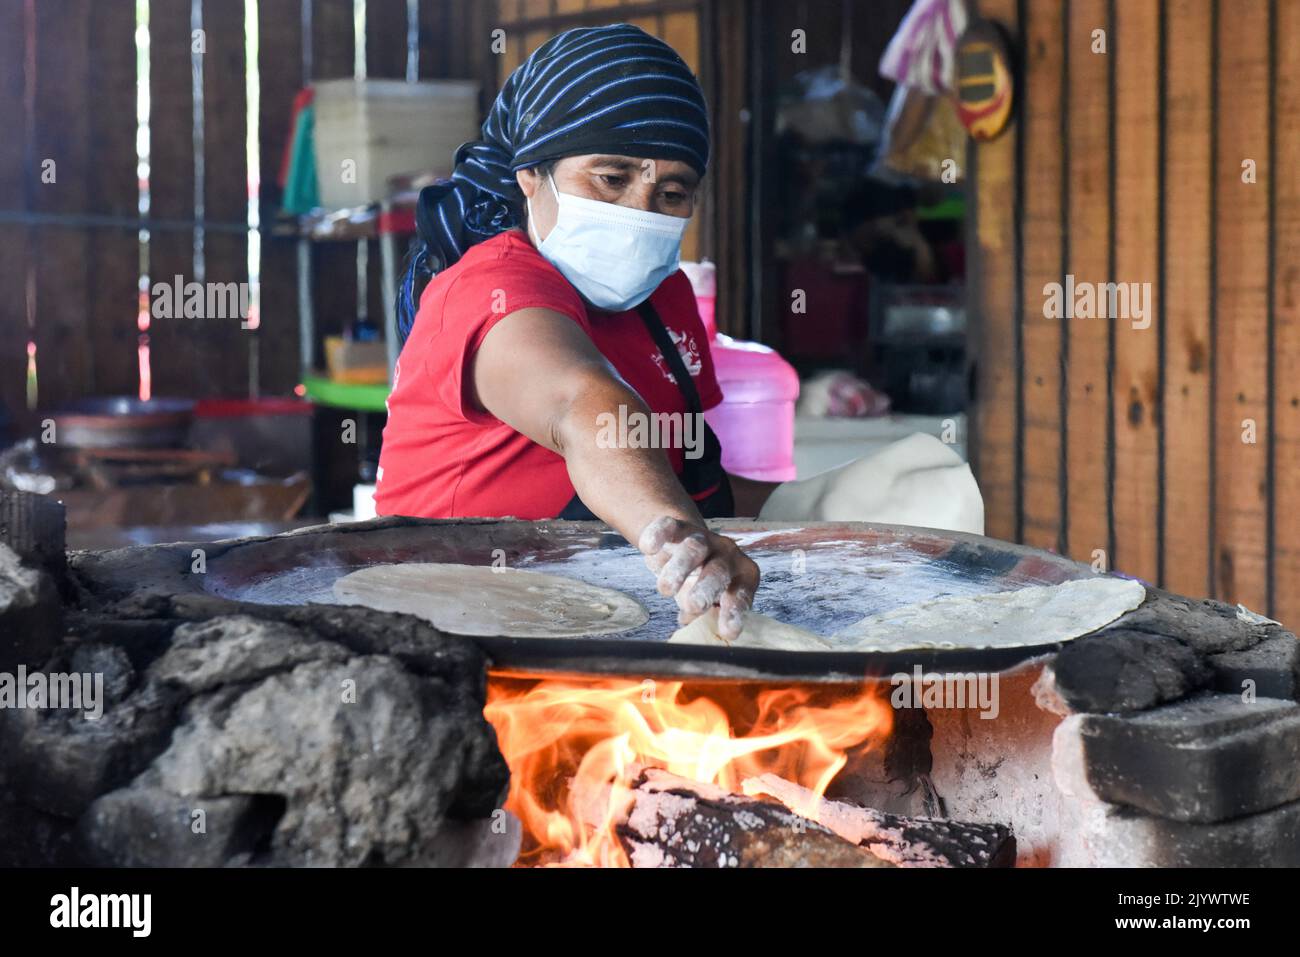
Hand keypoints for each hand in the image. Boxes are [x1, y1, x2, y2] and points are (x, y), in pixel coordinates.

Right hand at [637, 517, 759, 640]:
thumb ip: (703, 614)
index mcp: (743, 576)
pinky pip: (670, 526)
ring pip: (694, 549)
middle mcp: (728, 554)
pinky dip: (659, 534)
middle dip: (707, 588)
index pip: (740, 595)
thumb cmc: (701, 584)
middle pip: (719, 570)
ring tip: (666, 589)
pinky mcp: (680, 526)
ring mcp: (704, 538)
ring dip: (680, 568)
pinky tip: (649, 547)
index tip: (729, 631)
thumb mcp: (707, 601)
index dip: (734, 612)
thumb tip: (692, 623)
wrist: (685, 546)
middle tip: (695, 605)